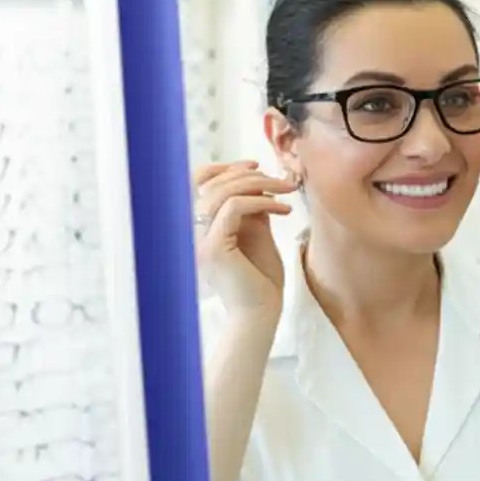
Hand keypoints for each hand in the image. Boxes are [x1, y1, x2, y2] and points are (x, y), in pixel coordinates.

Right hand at [193, 160, 297, 313]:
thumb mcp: (257, 235)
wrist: (262, 315)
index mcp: (201, 228)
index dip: (224, 168)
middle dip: (250, 175)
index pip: (197, 184)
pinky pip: (233, 208)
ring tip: (286, 191)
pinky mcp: (213, 248)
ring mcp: (199, 241)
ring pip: (222, 192)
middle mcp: (193, 233)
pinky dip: (261, 202)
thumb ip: (252, 209)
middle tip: (282, 180)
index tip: (256, 165)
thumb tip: (259, 183)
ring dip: (259, 185)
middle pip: (212, 184)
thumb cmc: (261, 281)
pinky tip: (284, 210)